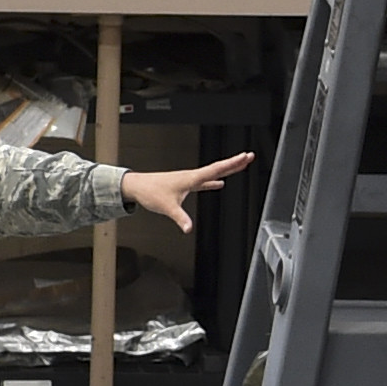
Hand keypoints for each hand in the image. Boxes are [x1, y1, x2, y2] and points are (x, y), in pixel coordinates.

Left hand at [120, 152, 252, 230]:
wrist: (138, 186)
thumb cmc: (151, 192)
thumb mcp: (167, 207)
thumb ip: (180, 218)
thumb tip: (189, 229)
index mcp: (191, 178)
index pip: (216, 170)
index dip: (232, 164)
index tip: (244, 157)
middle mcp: (192, 176)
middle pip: (218, 168)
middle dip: (234, 163)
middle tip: (249, 156)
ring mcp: (189, 180)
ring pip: (213, 174)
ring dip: (226, 170)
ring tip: (239, 166)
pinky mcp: (185, 185)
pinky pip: (204, 182)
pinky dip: (213, 182)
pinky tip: (220, 184)